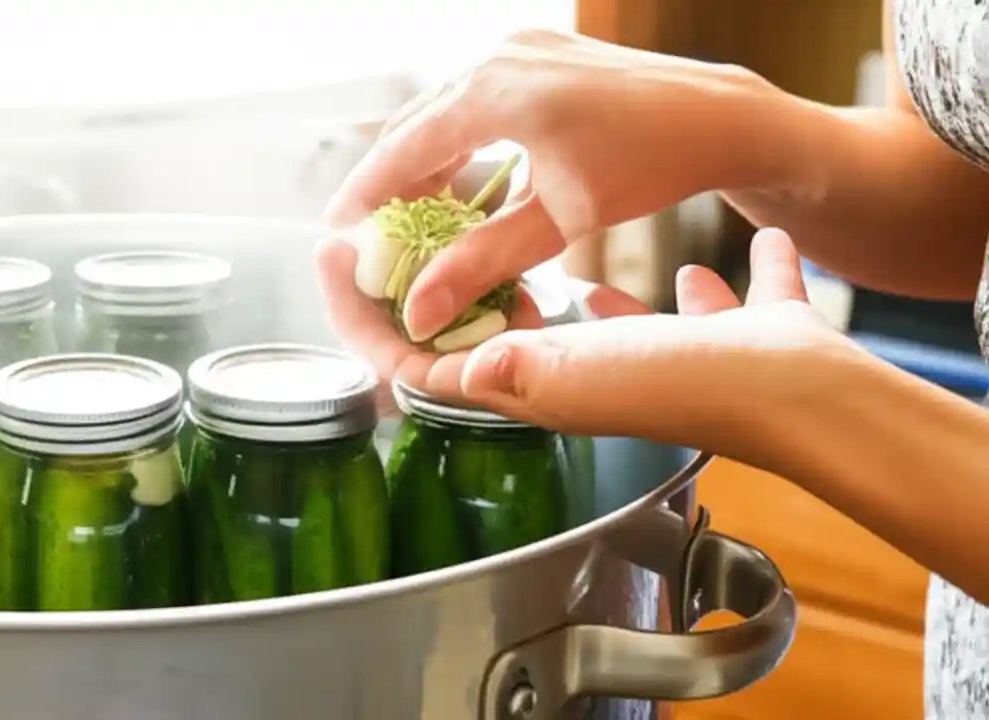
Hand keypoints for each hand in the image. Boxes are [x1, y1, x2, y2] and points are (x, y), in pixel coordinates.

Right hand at [323, 29, 779, 342]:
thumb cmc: (650, 167)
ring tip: (415, 222)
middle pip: (414, 128)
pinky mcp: (536, 54)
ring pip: (443, 114)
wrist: (722, 118)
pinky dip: (460, 144)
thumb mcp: (560, 222)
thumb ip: (482, 264)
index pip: (402, 150)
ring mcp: (518, 48)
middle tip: (370, 240)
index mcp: (494, 91)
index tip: (338, 238)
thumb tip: (419, 312)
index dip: (364, 198)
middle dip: (390, 186)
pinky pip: (474, 101)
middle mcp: (497, 57)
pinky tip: (464, 187)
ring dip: (426, 166)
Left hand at [327, 227, 861, 457]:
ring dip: (556, 305)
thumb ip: (498, 371)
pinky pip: (690, 312)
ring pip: (591, 332)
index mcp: (545, 387)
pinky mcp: (722, 340)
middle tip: (422, 253)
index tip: (346, 271)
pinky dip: (677, 295)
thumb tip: (424, 368)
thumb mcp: (569, 372)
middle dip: (458, 308)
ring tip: (520, 259)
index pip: (437, 369)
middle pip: (505, 346)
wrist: (800, 393)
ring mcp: (661, 364)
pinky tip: (678, 271)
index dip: (381, 331)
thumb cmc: (686, 384)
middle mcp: (594, 380)